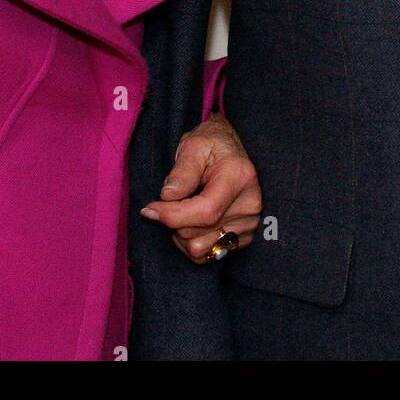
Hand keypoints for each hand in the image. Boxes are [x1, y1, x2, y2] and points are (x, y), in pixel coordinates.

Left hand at [139, 113, 261, 263]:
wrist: (230, 148)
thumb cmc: (210, 143)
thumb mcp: (194, 145)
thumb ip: (182, 171)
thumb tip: (167, 197)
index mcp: (239, 177)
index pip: (205, 211)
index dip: (173, 215)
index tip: (150, 209)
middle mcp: (250, 204)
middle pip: (197, 233)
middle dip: (172, 220)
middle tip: (165, 202)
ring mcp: (249, 224)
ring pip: (200, 249)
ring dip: (180, 235)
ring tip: (179, 211)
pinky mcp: (244, 238)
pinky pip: (207, 255)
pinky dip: (190, 243)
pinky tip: (189, 222)